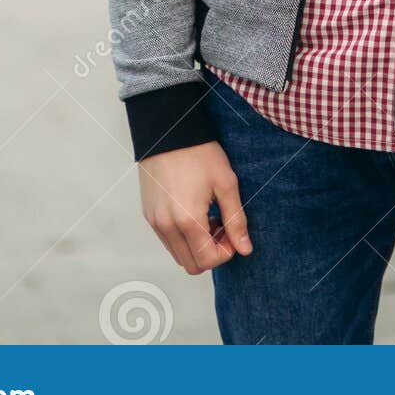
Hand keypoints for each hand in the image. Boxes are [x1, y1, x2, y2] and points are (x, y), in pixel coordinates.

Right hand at [138, 141, 252, 274]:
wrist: (169, 130)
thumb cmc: (198, 152)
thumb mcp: (225, 183)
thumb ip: (236, 220)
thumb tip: (245, 248)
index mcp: (187, 221)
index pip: (207, 261)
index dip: (225, 253)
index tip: (232, 233)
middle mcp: (166, 226)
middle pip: (191, 264)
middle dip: (211, 252)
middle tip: (221, 227)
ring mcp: (155, 221)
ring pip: (178, 254)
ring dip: (196, 246)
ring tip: (207, 218)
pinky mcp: (149, 214)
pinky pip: (167, 240)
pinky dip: (182, 236)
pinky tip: (193, 212)